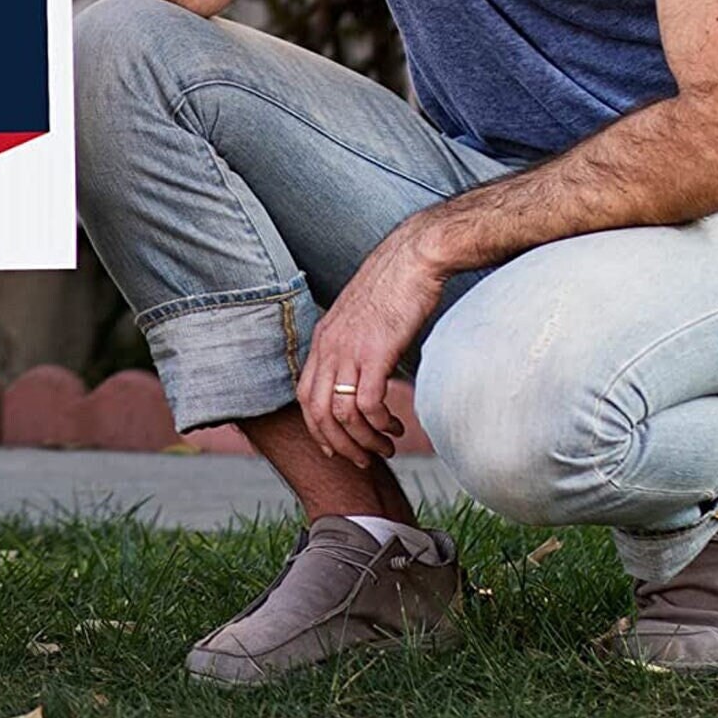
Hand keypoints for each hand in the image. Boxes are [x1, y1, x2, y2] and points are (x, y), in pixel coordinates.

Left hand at [296, 226, 446, 469]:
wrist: (413, 258)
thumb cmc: (394, 287)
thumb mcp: (361, 319)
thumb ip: (354, 346)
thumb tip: (364, 371)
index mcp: (323, 340)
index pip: (304, 396)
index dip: (317, 428)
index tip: (335, 446)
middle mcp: (329, 348)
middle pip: (317, 413)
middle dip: (338, 444)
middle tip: (362, 459)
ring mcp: (350, 351)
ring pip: (342, 415)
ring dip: (363, 440)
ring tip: (385, 447)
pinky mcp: (376, 353)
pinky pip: (369, 404)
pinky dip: (379, 424)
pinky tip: (395, 425)